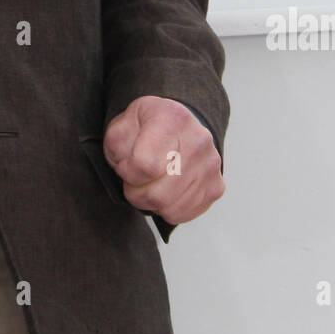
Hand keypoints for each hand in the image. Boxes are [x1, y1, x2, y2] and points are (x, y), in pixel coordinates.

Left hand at [102, 95, 223, 224]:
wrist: (176, 126)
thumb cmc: (146, 127)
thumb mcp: (122, 125)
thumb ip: (118, 145)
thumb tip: (131, 167)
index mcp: (173, 119)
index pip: (144, 165)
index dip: (126, 171)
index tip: (126, 163)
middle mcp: (198, 141)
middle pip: (156, 194)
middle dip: (135, 192)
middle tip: (135, 179)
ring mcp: (211, 166)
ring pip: (168, 208)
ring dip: (150, 202)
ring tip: (150, 182)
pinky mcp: (216, 187)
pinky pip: (182, 214)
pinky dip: (166, 208)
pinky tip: (165, 188)